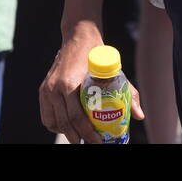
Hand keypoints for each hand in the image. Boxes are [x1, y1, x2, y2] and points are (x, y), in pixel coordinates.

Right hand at [39, 27, 144, 144]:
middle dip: (78, 138)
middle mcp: (55, 88)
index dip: (88, 134)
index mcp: (70, 84)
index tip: (98, 142)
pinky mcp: (42, 90)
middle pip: (65, 124)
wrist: (77, 37)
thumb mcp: (114, 71)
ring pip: (54, 122)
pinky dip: (56, 125)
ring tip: (80, 137)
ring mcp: (46, 89)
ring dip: (66, 133)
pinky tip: (67, 127)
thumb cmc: (96, 54)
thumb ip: (128, 91)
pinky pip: (46, 116)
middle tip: (91, 143)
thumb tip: (139, 115)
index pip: (77, 118)